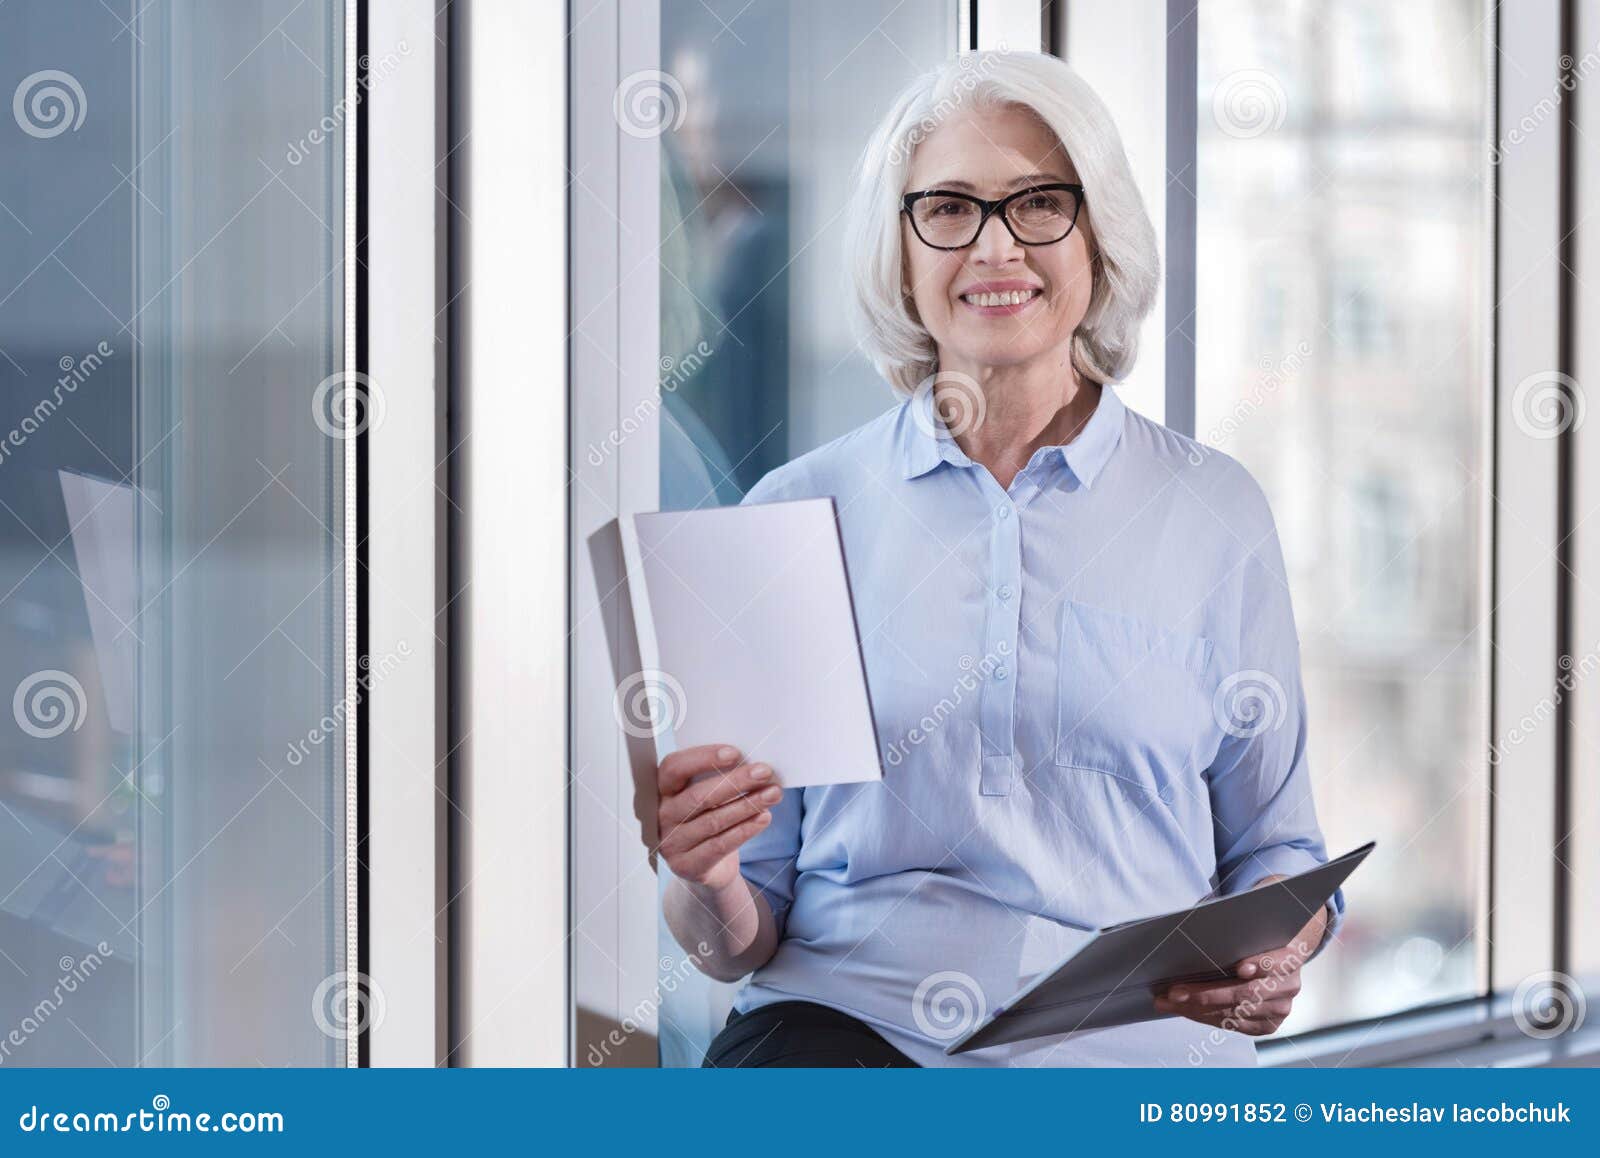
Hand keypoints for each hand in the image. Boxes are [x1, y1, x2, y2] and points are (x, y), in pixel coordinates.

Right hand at [656, 743, 781, 891]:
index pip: (673, 768)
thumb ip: (718, 778)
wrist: (708, 866)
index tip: (735, 753)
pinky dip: (745, 830)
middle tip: (764, 772)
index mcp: (663, 790)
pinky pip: (719, 845)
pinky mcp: (686, 865)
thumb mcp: (708, 796)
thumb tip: (753, 763)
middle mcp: (663, 815)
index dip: (702, 758)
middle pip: (698, 796)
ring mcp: (671, 843)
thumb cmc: (709, 818)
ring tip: (773, 794)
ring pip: (713, 821)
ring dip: (748, 805)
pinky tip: (764, 817)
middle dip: (735, 782)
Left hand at [1153, 891, 1327, 1036]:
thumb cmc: (1254, 936)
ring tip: (1168, 1001)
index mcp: (1290, 956)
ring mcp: (1279, 1008)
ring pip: (1234, 1013)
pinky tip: (1185, 1009)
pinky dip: (1205, 1017)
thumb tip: (1195, 922)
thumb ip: (1231, 924)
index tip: (1240, 968)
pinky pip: (1233, 1025)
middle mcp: (1289, 986)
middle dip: (1206, 994)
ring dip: (1196, 1009)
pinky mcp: (1267, 1025)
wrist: (1276, 954)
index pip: (1276, 963)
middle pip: (1245, 994)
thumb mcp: (1247, 923)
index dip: (1261, 965)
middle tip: (1175, 991)